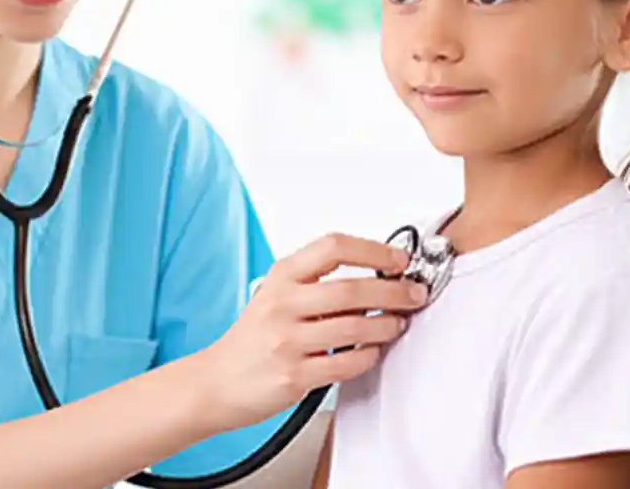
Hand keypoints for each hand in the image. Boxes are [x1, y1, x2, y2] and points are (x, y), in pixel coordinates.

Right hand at [194, 233, 427, 432]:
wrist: (216, 381)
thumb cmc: (251, 339)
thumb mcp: (273, 296)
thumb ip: (314, 284)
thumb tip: (375, 275)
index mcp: (280, 277)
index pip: (333, 247)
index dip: (374, 250)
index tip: (398, 259)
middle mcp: (282, 304)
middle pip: (352, 288)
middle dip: (395, 290)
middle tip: (413, 294)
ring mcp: (287, 340)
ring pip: (356, 326)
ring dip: (388, 325)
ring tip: (396, 324)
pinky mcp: (294, 375)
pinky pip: (347, 363)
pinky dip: (368, 356)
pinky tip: (372, 351)